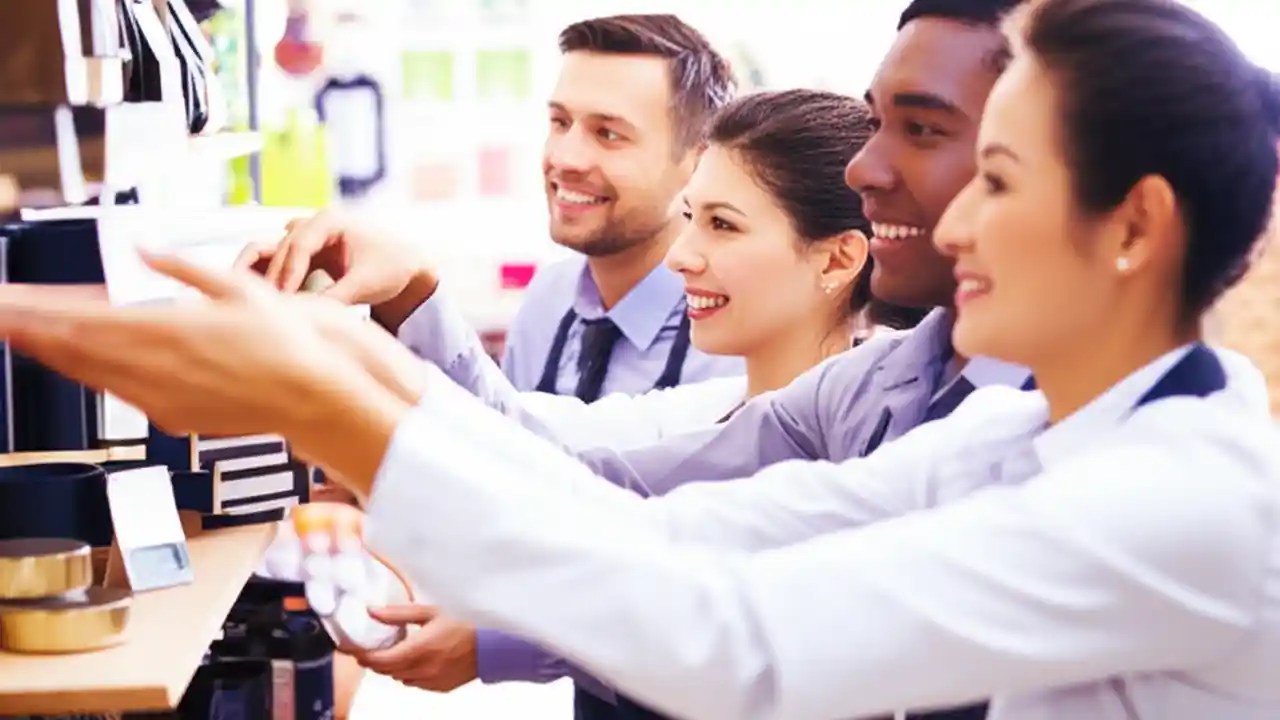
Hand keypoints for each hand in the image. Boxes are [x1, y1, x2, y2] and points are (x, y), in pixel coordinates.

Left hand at [0, 252, 406, 489]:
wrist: (312, 397)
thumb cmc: (286, 344)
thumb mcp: (238, 286)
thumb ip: (182, 267)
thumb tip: (144, 251)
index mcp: (165, 329)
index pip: (77, 320)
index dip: (31, 313)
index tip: (4, 304)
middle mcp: (154, 368)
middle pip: (71, 350)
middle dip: (28, 331)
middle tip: (2, 316)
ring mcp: (159, 398)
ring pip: (90, 374)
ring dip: (56, 353)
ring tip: (28, 335)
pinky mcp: (171, 417)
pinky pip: (118, 392)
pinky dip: (94, 373)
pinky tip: (85, 362)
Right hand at [235, 211, 438, 331]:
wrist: (409, 266)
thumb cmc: (394, 266)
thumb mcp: (365, 283)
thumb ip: (335, 297)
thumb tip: (306, 316)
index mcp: (330, 219)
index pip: (299, 245)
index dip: (287, 273)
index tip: (281, 299)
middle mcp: (313, 223)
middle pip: (283, 250)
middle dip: (275, 279)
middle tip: (268, 309)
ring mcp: (309, 237)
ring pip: (277, 255)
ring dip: (270, 279)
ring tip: (264, 307)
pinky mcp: (308, 254)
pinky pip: (283, 264)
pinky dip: (276, 280)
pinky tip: (269, 302)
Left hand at [353, 605, 478, 691]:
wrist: (496, 641)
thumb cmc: (468, 622)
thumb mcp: (431, 611)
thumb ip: (398, 614)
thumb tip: (372, 612)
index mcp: (417, 649)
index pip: (377, 660)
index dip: (360, 655)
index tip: (350, 648)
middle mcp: (422, 669)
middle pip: (385, 671)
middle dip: (374, 660)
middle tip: (370, 647)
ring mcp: (431, 680)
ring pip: (399, 678)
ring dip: (393, 667)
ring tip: (397, 650)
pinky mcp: (441, 686)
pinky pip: (416, 683)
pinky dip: (410, 673)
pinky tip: (417, 660)